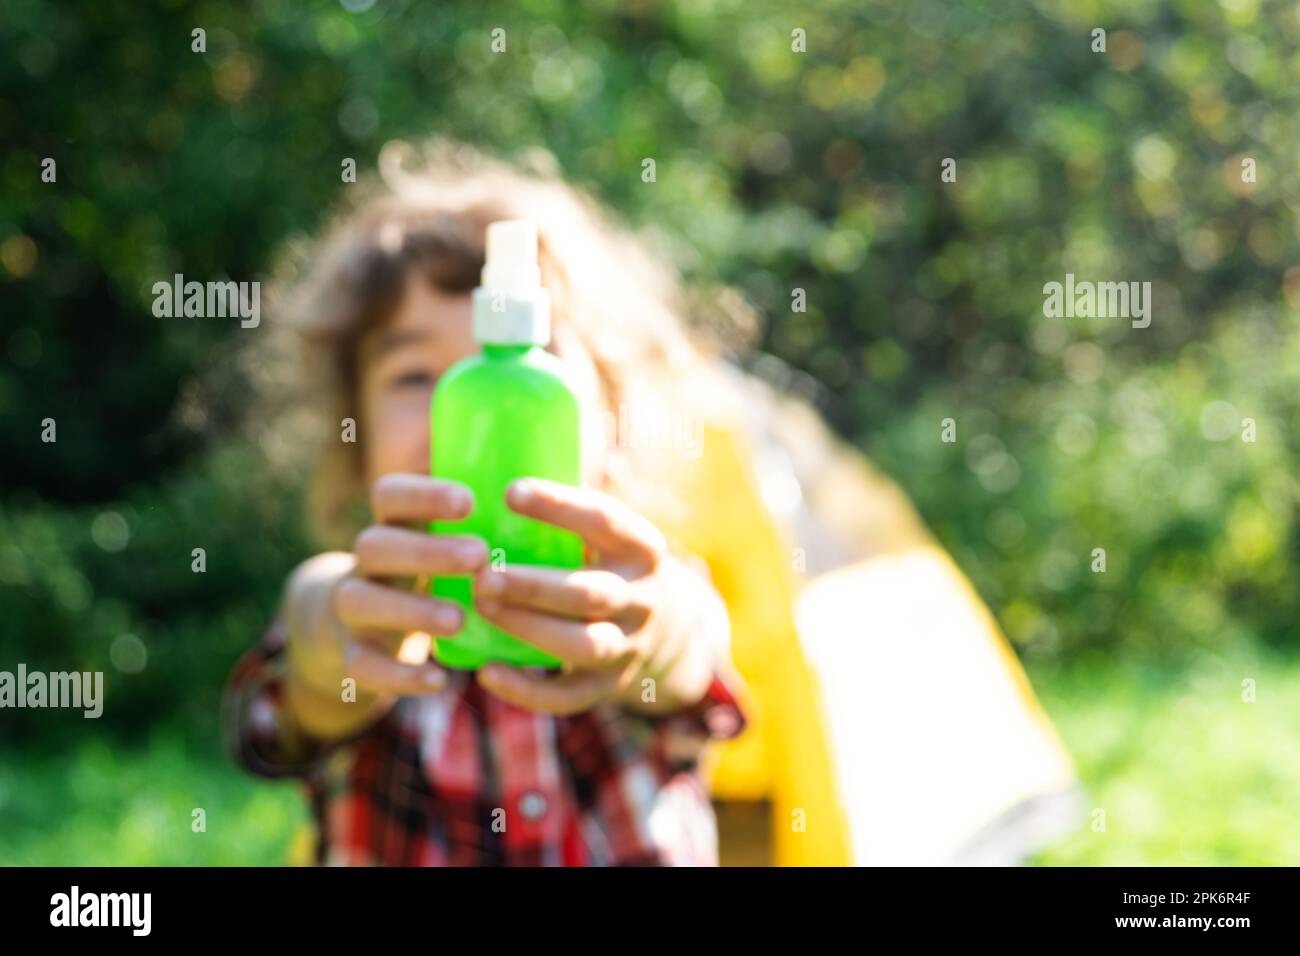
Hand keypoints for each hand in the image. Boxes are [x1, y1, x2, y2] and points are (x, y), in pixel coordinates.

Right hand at [283, 475, 487, 737]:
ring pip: (361, 601)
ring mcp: (352, 610)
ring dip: (411, 609)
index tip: (470, 501)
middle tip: (479, 555)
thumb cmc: (425, 578)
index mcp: (392, 528)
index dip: (423, 495)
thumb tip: (547, 487)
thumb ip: (479, 522)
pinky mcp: (352, 656)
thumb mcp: (439, 544)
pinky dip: (398, 675)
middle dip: (426, 550)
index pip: (389, 495)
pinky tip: (439, 679)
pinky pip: (363, 665)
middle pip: (374, 545)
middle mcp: (365, 564)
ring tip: (459, 620)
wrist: (356, 632)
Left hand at [472, 478, 724, 715]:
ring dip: (528, 628)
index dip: (561, 507)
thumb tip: (487, 458)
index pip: (606, 522)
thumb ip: (565, 513)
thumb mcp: (608, 535)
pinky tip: (484, 671)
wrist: (665, 632)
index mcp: (642, 548)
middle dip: (533, 585)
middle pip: (589, 593)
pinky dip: (525, 689)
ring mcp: (628, 646)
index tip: (510, 492)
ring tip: (479, 606)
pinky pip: (567, 697)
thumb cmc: (608, 565)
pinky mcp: (605, 687)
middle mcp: (642, 599)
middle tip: (480, 572)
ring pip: (581, 644)